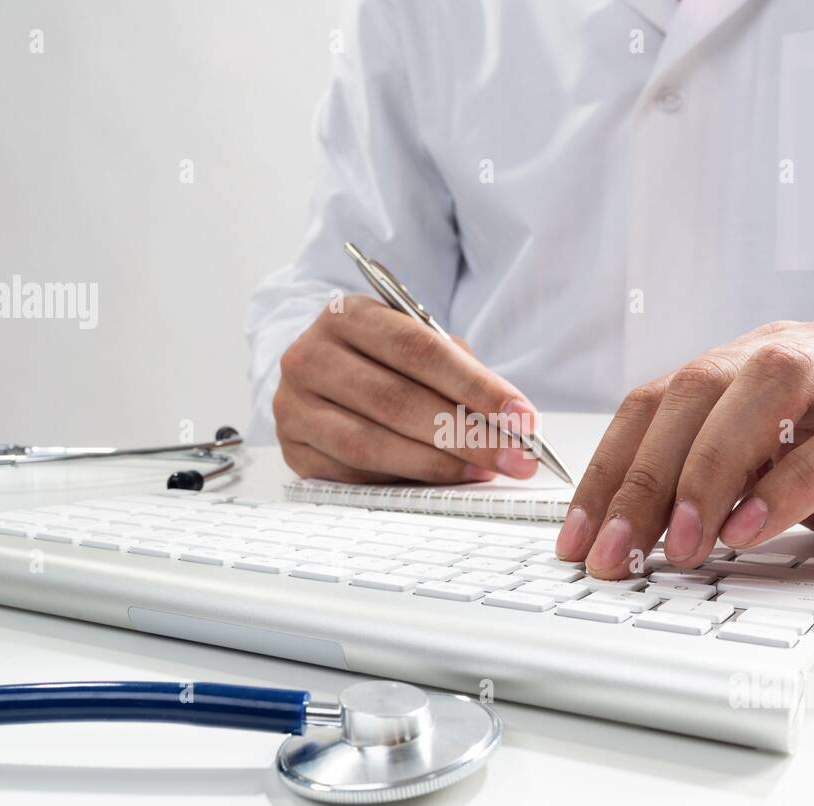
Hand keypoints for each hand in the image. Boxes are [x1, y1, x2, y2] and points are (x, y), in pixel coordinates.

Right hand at [274, 296, 539, 482]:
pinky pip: (352, 474)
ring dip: (437, 464)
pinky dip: (402, 481)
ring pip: (371, 443)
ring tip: (484, 471)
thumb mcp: (417, 346)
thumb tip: (511, 422)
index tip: (522, 417)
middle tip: (516, 457)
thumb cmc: (382, 361)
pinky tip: (441, 483)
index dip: (475, 386)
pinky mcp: (291, 449)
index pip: (417, 350)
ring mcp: (293, 405)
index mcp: (347, 315)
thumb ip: (458, 372)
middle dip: (466, 434)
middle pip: (395, 400)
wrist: (321, 375)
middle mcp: (309, 355)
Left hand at [557, 311, 813, 577]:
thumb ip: (727, 487)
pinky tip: (758, 527)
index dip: (612, 466)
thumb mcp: (793, 483)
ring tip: (685, 544)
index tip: (577, 538)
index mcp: (772, 360)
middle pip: (703, 384)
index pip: (667, 396)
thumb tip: (634, 536)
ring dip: (713, 466)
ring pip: (774, 382)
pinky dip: (800, 477)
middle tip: (615, 552)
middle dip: (646, 473)